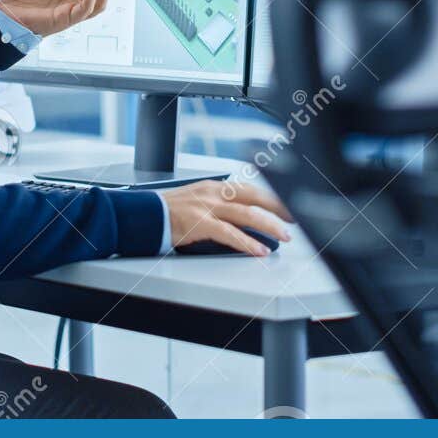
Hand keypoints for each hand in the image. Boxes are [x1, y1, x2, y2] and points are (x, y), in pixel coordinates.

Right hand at [158, 181, 293, 257]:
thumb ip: (219, 205)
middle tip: (295, 219)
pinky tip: (259, 250)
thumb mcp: (197, 200)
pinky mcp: (199, 224)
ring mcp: (206, 207)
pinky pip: (229, 234)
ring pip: (246, 214)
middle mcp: (213, 193)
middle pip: (254, 197)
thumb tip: (242, 217)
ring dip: (269, 226)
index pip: (251, 189)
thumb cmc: (169, 211)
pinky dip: (247, 243)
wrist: (143, 215)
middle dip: (278, 208)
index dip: (273, 197)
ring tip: (284, 236)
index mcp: (214, 186)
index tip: (288, 206)